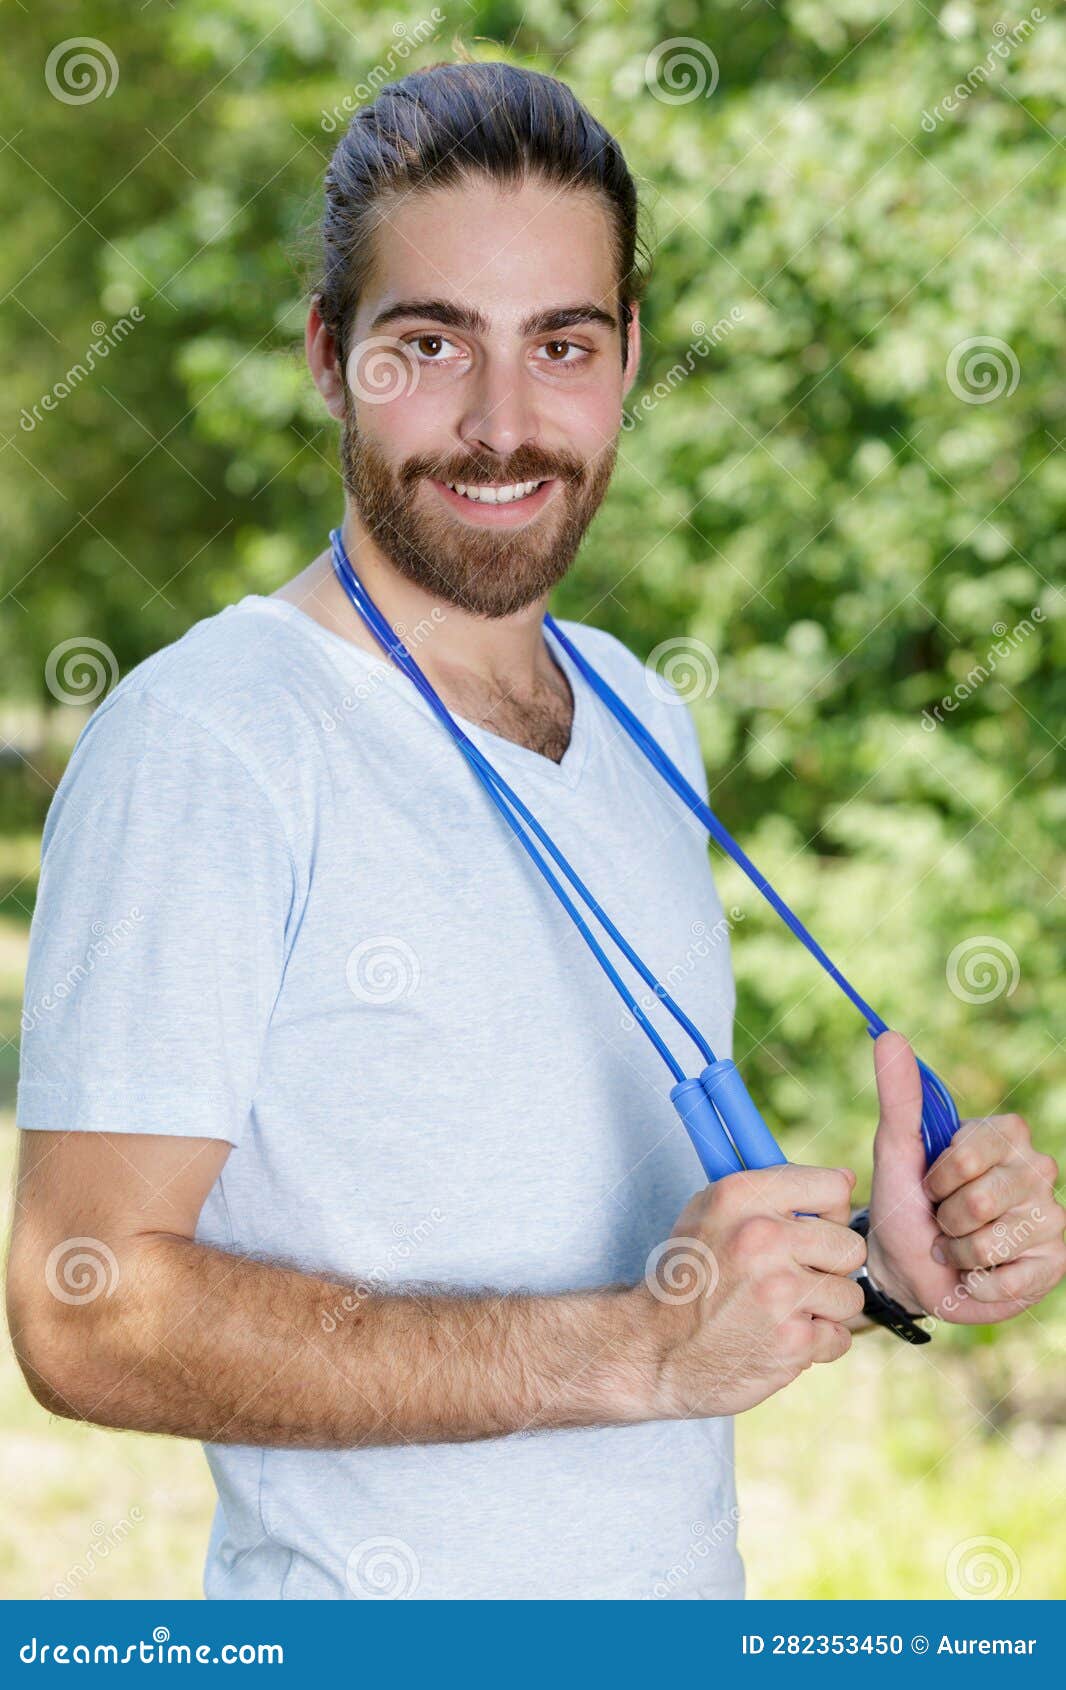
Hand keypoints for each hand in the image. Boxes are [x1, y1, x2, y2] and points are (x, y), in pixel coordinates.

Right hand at [632, 1164, 864, 1418]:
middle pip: (850, 1245)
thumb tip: (846, 1181)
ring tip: (781, 1310)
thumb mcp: (710, 1211)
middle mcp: (761, 1238)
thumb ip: (771, 1190)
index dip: (828, 1212)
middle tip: (793, 1277)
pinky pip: (839, 1337)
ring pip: (849, 1294)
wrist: (655, 1348)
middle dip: (828, 1266)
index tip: (811, 1228)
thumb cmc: (689, 1274)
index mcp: (742, 1196)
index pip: (834, 1187)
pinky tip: (778, 1338)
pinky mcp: (792, 1342)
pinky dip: (815, 1344)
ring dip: (823, 1308)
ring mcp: (780, 1292)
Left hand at [866, 1031, 1065, 1323]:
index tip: (932, 1183)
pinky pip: (1007, 1278)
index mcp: (1005, 1135)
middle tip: (943, 1220)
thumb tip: (890, 1035)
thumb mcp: (895, 1150)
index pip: (972, 1153)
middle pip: (982, 1199)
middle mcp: (1037, 1169)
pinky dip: (977, 1283)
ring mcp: (1051, 1216)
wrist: (908, 1270)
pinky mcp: (1055, 1262)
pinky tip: (977, 1275)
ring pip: (992, 1239)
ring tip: (957, 1247)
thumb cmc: (905, 1204)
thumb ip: (898, 1095)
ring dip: (959, 1252)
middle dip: (947, 1217)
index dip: (940, 1176)